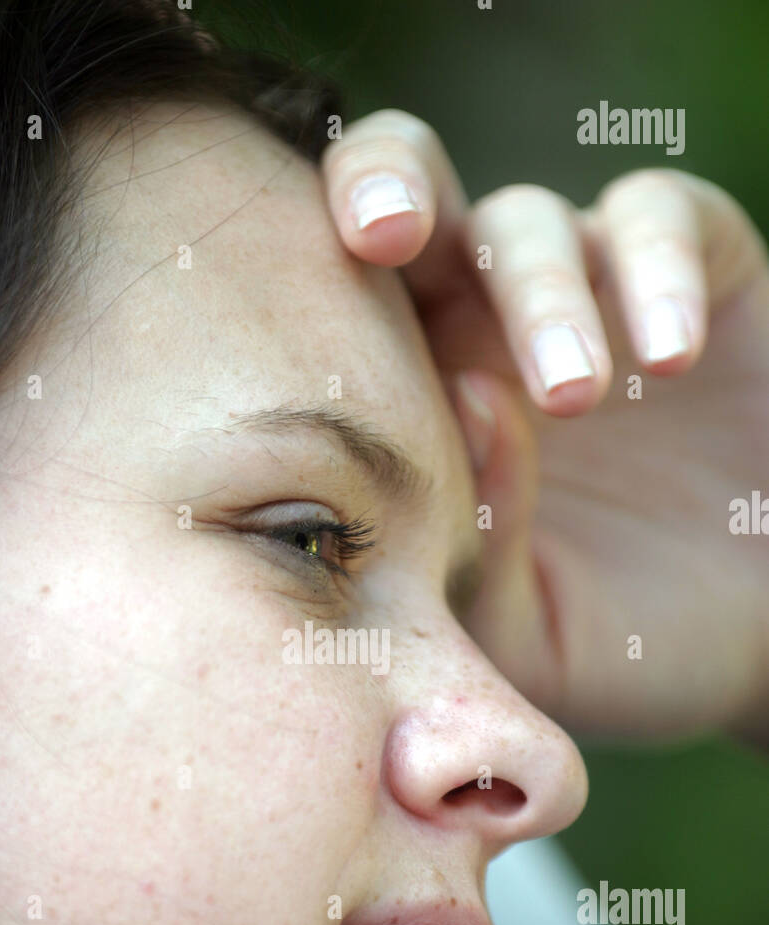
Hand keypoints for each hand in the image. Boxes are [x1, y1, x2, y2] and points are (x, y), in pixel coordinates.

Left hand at [321, 111, 768, 742]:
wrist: (750, 637)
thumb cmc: (613, 635)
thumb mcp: (522, 632)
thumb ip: (475, 550)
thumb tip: (467, 406)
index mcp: (415, 395)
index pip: (336, 300)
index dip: (303, 268)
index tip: (306, 315)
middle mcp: (485, 322)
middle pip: (410, 189)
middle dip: (388, 184)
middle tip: (386, 234)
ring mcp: (589, 287)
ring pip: (529, 223)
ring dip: (540, 298)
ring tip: (576, 398)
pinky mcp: (698, 268)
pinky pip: (660, 219)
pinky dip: (658, 269)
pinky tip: (670, 355)